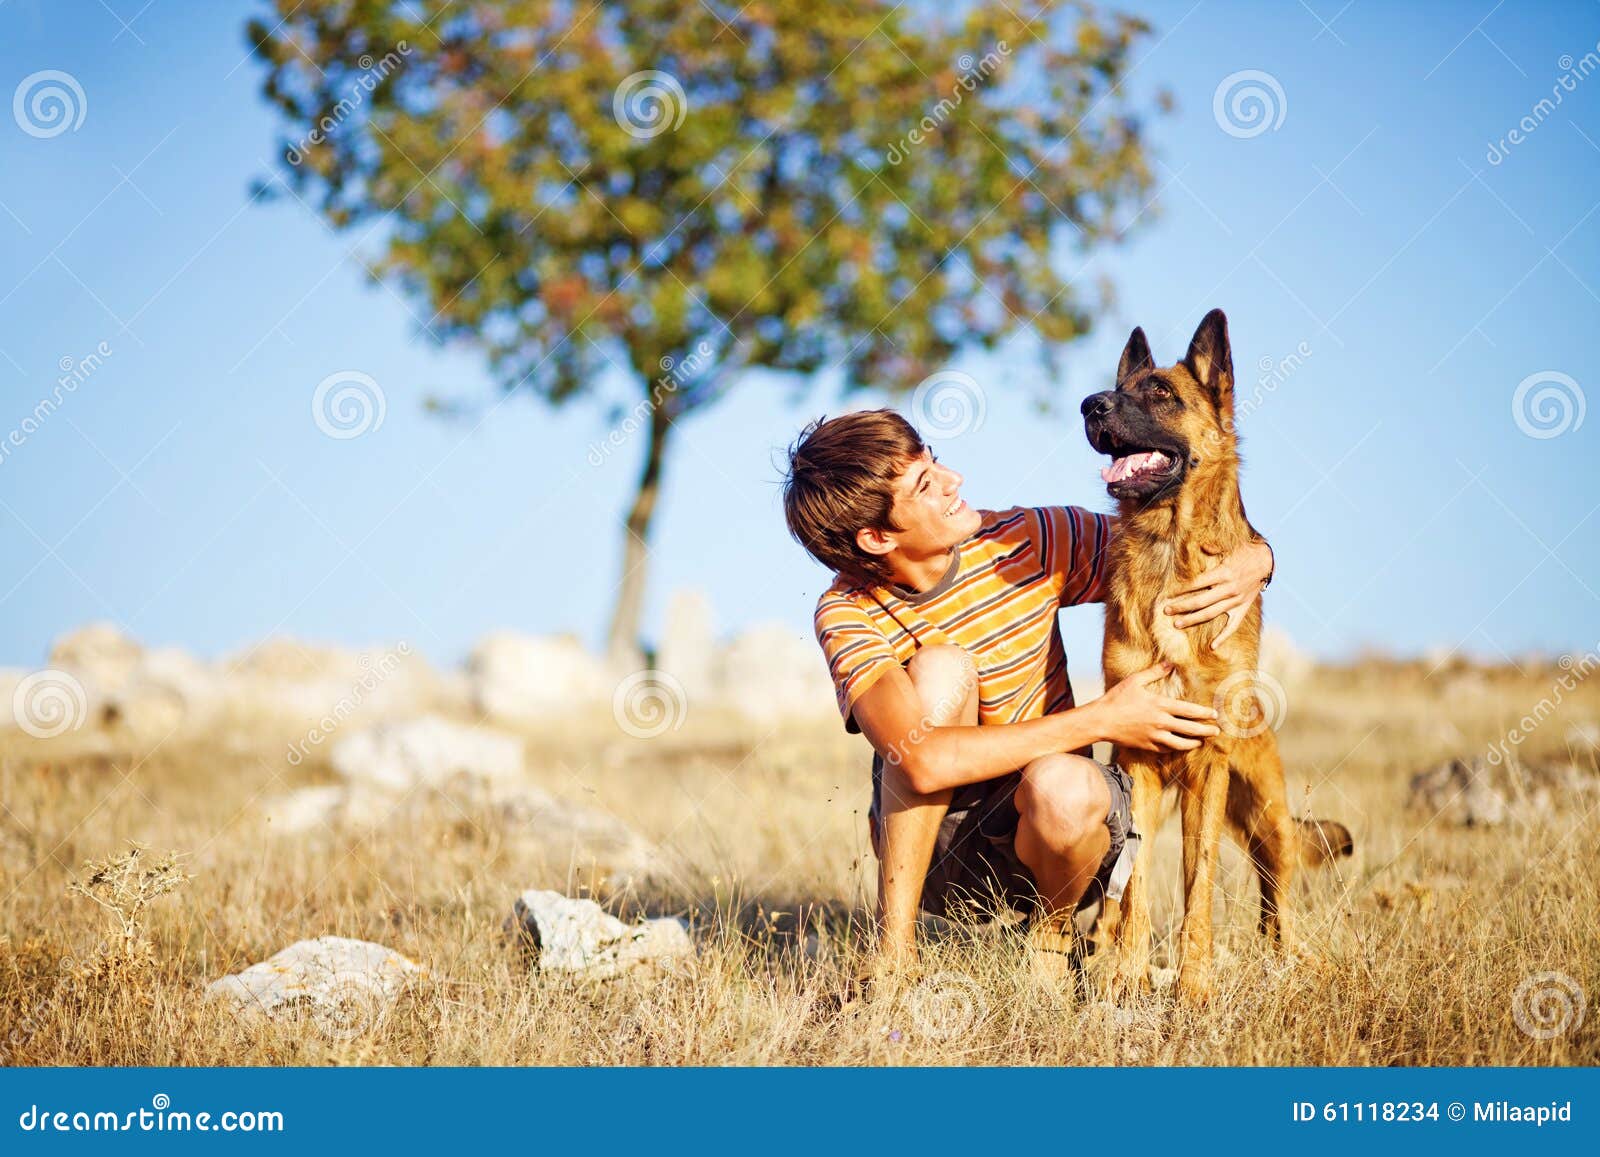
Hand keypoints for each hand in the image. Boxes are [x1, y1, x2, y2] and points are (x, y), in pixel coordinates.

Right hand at [1093, 662, 1220, 751]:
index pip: (1190, 710)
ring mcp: (1155, 736)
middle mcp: (1161, 722)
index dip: (1205, 713)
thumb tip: (1170, 663)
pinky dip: (1176, 748)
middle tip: (1216, 731)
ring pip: (1181, 743)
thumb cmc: (1117, 698)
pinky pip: (1166, 749)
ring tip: (1202, 741)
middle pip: (1191, 729)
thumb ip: (1154, 672)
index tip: (1214, 714)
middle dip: (1206, 730)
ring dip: (1194, 743)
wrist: (1101, 720)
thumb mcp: (1135, 681)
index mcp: (1161, 705)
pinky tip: (1180, 746)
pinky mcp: (1147, 745)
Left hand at [1162, 540, 1272, 649]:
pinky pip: (1232, 626)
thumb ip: (1215, 548)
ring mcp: (1236, 601)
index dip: (1182, 589)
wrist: (1267, 561)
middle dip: (1181, 606)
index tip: (1169, 593)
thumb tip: (1202, 546)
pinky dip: (1223, 637)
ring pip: (1211, 614)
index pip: (1197, 583)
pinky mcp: (1242, 608)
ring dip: (1193, 620)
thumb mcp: (1231, 546)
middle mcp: (1229, 589)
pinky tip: (1213, 646)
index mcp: (1224, 573)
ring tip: (1177, 624)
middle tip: (1166, 610)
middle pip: (1200, 601)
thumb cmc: (1245, 552)